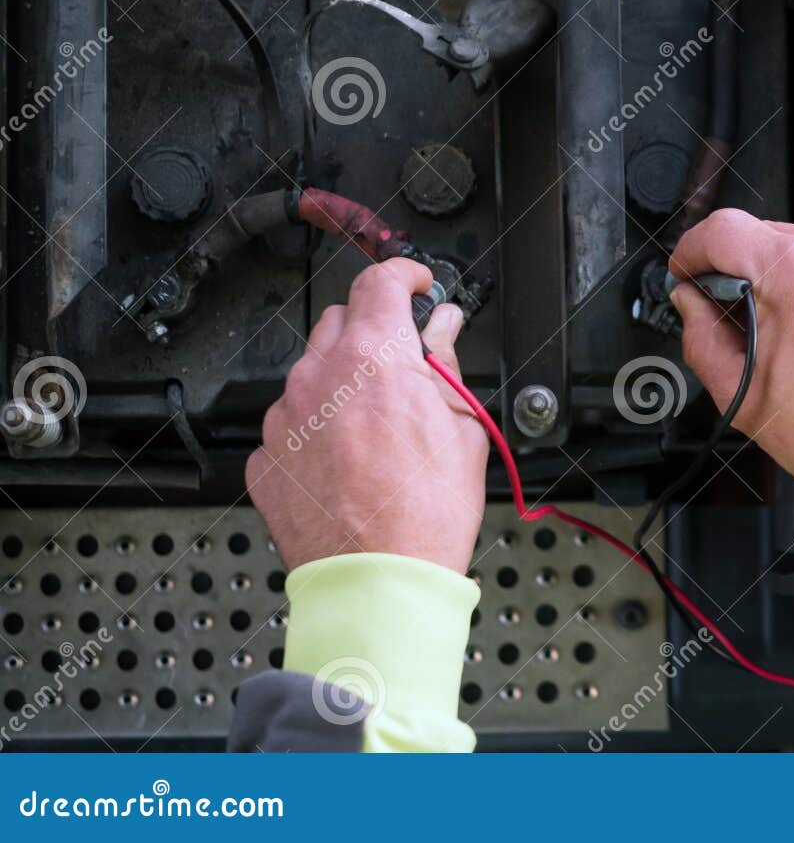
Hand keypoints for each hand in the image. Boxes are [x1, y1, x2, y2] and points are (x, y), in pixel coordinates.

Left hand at [246, 259, 489, 573]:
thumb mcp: (462, 426)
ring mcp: (284, 417)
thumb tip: (444, 329)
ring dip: (342, 380)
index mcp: (375, 358)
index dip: (404, 276)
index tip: (416, 286)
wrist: (379, 582)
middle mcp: (320, 377)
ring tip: (377, 427)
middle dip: (374, 330)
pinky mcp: (266, 457)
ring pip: (312, 371)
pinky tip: (348, 460)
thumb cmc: (426, 514)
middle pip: (341, 319)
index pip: (380, 281)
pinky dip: (316, 428)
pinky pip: (290, 422)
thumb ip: (447, 364)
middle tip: (406, 363)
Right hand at [669, 209, 793, 506]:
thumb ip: (703, 340)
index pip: (722, 230)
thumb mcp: (745, 398)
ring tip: (765, 334)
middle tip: (718, 316)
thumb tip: (691, 306)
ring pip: (789, 247)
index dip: (689, 251)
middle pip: (756, 233)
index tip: (683, 273)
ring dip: (764, 278)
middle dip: (728, 271)